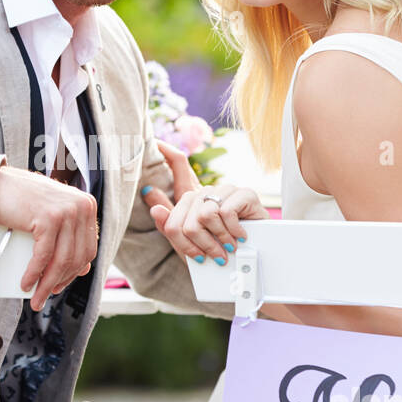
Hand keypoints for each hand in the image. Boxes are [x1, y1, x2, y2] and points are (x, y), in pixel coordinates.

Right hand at [0, 163, 96, 310]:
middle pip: (77, 257)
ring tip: (36, 296)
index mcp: (86, 205)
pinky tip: (27, 282)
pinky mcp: (49, 218)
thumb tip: (82, 268)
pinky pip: (44, 256)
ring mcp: (67, 211)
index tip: (60, 283)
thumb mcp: (51, 214)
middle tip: (46, 294)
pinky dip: (34, 274)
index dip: (74, 272)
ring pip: (62, 260)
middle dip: (60, 281)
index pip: (88, 248)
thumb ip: (68, 235)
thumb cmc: (18, 197)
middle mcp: (81, 206)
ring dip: (47, 284)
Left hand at [144, 141, 267, 263]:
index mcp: (193, 199)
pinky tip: (238, 237)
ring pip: (203, 214)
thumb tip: (152, 203)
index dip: (166, 149)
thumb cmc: (217, 252)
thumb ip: (169, 226)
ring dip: (215, 239)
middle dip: (192, 241)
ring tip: (225, 248)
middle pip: (185, 205)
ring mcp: (226, 190)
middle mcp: (208, 190)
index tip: (155, 140)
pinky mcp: (244, 194)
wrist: (249, 262)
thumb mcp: (187, 244)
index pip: (178, 163)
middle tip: (206, 255)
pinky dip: (231, 232)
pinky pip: (225, 212)